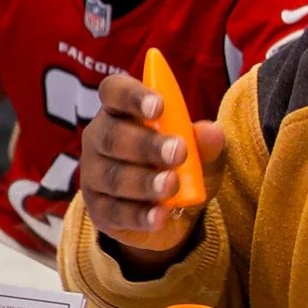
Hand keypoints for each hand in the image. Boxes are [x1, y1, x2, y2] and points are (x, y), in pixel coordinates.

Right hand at [79, 72, 224, 267]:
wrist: (171, 213)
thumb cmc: (180, 166)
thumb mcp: (200, 152)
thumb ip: (204, 142)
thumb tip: (212, 132)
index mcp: (120, 111)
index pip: (114, 92)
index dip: (132, 96)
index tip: (160, 106)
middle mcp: (99, 139)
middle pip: (111, 136)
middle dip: (145, 144)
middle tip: (178, 152)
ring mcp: (94, 176)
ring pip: (113, 177)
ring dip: (144, 181)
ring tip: (172, 185)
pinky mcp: (99, 211)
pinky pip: (115, 212)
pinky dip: (139, 215)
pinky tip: (160, 216)